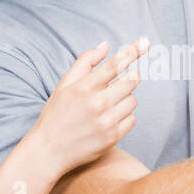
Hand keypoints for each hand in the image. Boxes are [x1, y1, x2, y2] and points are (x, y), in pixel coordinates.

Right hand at [33, 37, 148, 174]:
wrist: (49, 150)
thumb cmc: (56, 114)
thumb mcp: (64, 85)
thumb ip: (85, 62)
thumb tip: (106, 45)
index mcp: (84, 88)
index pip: (115, 64)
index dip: (132, 52)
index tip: (144, 43)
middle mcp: (97, 104)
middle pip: (131, 80)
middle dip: (130, 77)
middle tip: (122, 80)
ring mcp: (106, 122)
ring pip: (133, 100)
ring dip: (126, 98)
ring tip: (109, 104)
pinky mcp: (112, 138)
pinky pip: (132, 119)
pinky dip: (125, 116)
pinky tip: (111, 118)